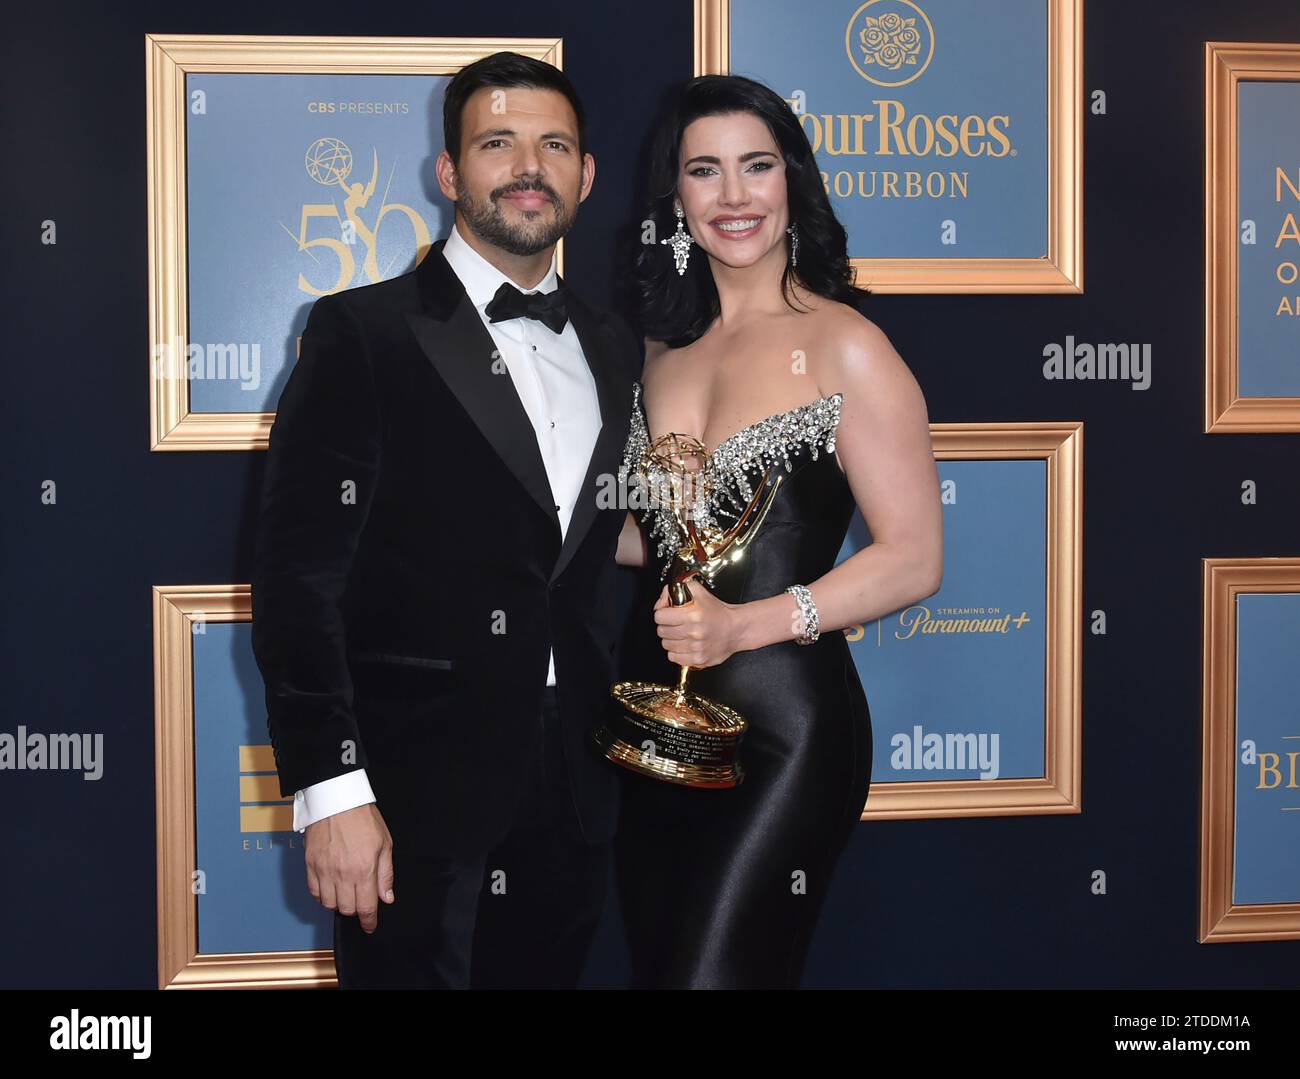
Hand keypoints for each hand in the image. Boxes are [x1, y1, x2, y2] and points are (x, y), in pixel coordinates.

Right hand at [305, 803, 394, 933]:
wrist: (337, 799)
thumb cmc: (363, 818)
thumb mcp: (385, 843)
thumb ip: (385, 874)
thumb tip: (387, 897)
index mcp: (364, 869)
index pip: (366, 907)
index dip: (369, 921)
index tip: (370, 925)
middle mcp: (343, 874)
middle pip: (346, 909)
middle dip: (356, 911)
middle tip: (361, 902)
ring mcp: (324, 870)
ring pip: (329, 903)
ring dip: (339, 904)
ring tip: (346, 894)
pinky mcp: (310, 864)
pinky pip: (314, 891)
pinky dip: (322, 896)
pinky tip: (330, 889)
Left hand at [653, 580, 745, 668]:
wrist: (737, 629)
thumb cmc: (718, 612)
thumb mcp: (699, 592)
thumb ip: (677, 588)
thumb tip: (662, 600)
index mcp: (693, 615)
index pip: (660, 616)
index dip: (662, 613)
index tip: (667, 614)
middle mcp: (694, 632)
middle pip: (661, 631)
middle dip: (666, 626)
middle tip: (675, 624)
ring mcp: (696, 648)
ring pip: (666, 645)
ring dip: (671, 639)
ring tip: (681, 634)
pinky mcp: (698, 659)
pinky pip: (674, 658)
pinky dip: (676, 652)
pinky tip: (684, 645)